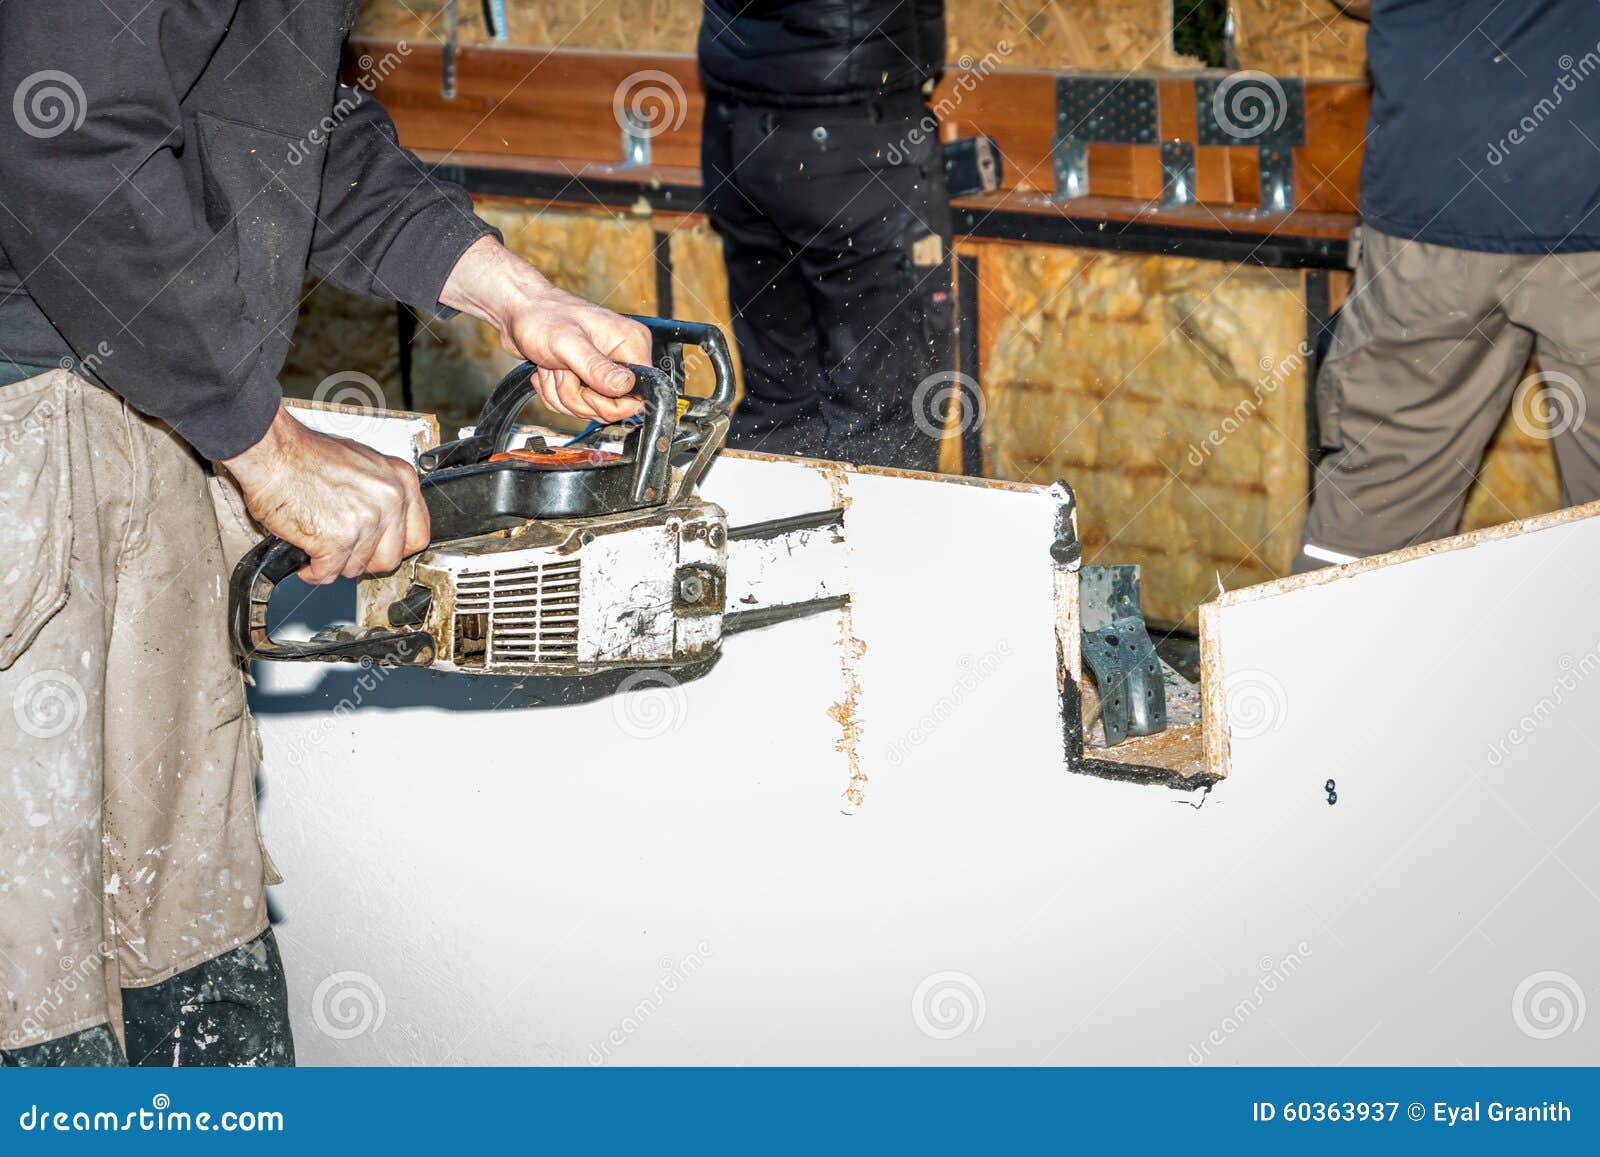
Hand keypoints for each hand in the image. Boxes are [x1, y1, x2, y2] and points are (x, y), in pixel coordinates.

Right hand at [221, 406, 429, 583]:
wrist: (273, 452)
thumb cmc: (308, 454)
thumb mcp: (364, 464)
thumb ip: (382, 494)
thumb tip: (386, 520)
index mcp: (401, 481)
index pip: (418, 536)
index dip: (396, 548)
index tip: (382, 550)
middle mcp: (389, 502)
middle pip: (389, 559)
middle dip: (364, 560)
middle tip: (345, 551)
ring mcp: (365, 523)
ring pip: (356, 568)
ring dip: (335, 562)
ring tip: (320, 544)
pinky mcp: (336, 542)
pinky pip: (328, 574)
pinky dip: (313, 571)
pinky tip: (307, 558)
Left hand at [440, 236, 651, 423]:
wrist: (518, 312)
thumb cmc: (542, 316)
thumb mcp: (568, 343)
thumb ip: (597, 367)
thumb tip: (624, 387)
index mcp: (631, 344)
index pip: (637, 396)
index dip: (608, 401)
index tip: (584, 386)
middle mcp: (622, 358)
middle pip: (611, 408)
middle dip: (577, 397)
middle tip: (562, 371)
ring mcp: (604, 369)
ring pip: (590, 409)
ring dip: (562, 394)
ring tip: (552, 367)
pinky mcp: (588, 379)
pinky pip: (577, 406)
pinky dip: (556, 395)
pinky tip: (549, 373)